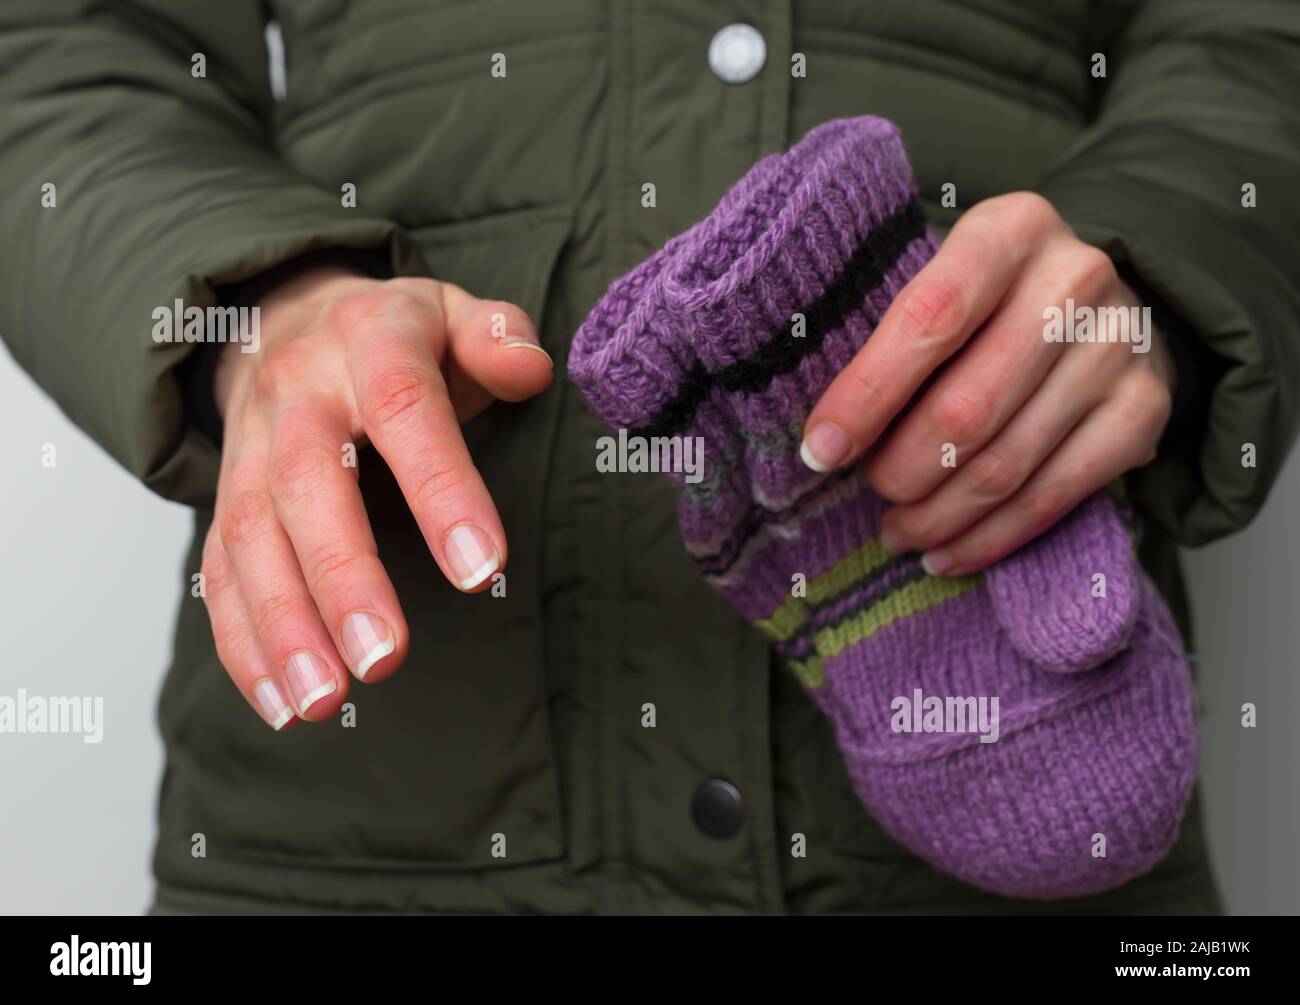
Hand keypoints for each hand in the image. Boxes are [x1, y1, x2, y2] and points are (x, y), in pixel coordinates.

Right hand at [204, 264, 551, 728]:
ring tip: (322, 702)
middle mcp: (299, 395)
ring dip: (283, 625)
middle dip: (342, 578)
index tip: (481, 568)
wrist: (287, 316)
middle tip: (383, 660)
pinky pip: (219, 570)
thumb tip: (531, 369)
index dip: (442, 488)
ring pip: (251, 536)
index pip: (406, 410)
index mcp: (370, 343)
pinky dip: (244, 641)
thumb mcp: (456, 311)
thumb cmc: (399, 334)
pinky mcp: (226, 497)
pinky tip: (281, 703)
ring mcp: (251, 447)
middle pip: (307, 484)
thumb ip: (499, 338)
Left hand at [800, 192, 1174, 575]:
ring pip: (1005, 464)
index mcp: (1011, 229)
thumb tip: (824, 439)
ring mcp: (1120, 345)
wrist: (1105, 309)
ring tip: (896, 532)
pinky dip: (990, 538)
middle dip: (901, 469)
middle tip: (870, 490)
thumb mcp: (944, 283)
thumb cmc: (990, 304)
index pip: (930, 316)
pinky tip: (946, 553)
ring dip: (936, 515)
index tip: (820, 451)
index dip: (867, 394)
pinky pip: (1053, 497)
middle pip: (967, 407)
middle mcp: (1075, 278)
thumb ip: (891, 339)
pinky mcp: (1145, 410)